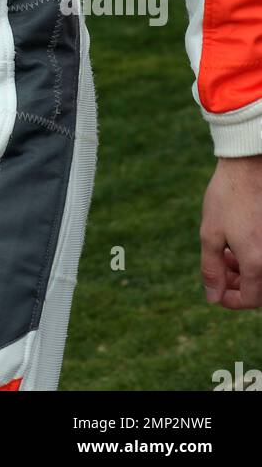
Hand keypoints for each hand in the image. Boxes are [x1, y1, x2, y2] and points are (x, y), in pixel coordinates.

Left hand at [200, 156, 261, 308]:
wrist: (249, 165)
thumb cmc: (228, 196)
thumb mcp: (210, 233)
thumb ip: (211, 269)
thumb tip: (212, 297)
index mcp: (257, 263)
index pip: (250, 299)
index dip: (230, 300)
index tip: (215, 290)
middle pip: (259, 289)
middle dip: (237, 285)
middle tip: (219, 270)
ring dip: (245, 271)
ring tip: (225, 255)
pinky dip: (254, 258)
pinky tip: (238, 244)